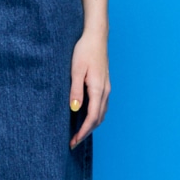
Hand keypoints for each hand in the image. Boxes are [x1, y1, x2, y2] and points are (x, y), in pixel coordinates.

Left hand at [69, 29, 109, 148]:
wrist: (96, 37)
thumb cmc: (84, 51)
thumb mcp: (76, 70)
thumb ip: (75, 90)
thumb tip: (74, 109)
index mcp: (98, 89)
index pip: (93, 117)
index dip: (84, 131)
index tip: (74, 141)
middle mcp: (105, 91)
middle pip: (98, 119)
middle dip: (86, 132)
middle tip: (73, 142)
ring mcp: (106, 88)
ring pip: (101, 113)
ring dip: (91, 125)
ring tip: (78, 133)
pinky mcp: (104, 84)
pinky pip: (101, 106)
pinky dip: (94, 116)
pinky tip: (85, 118)